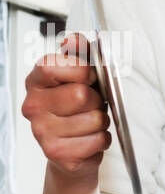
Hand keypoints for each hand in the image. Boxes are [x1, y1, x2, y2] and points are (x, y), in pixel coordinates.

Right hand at [22, 33, 109, 181]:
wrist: (71, 149)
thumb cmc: (77, 108)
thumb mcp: (80, 74)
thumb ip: (79, 51)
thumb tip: (73, 40)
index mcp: (36, 81)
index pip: (55, 65)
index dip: (81, 70)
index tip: (89, 77)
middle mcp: (33, 105)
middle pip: (81, 94)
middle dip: (96, 100)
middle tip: (91, 105)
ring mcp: (42, 131)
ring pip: (94, 119)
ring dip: (101, 122)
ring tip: (90, 122)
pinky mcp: (56, 153)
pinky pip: (97, 140)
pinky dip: (102, 140)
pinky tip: (89, 138)